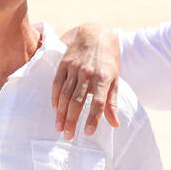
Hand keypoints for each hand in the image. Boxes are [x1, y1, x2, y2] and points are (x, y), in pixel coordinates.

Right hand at [53, 24, 120, 138]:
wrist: (95, 34)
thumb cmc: (108, 61)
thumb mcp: (115, 79)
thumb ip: (112, 102)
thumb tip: (114, 124)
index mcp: (103, 77)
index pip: (98, 102)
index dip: (93, 118)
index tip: (87, 132)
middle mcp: (87, 73)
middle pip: (77, 101)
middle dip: (71, 120)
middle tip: (68, 136)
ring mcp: (74, 68)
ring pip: (65, 94)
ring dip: (60, 113)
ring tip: (59, 127)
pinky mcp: (63, 64)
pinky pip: (56, 83)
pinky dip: (55, 98)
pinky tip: (55, 110)